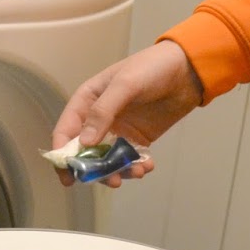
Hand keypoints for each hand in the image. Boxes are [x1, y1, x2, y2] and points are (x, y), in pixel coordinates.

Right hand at [51, 40, 202, 186]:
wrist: (187, 70)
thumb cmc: (152, 68)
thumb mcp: (125, 85)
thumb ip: (103, 111)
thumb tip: (83, 143)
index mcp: (87, 100)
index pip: (66, 130)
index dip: (62, 154)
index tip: (68, 176)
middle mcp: (98, 118)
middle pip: (85, 152)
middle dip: (94, 170)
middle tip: (110, 181)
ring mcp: (118, 130)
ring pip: (107, 160)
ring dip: (118, 171)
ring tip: (136, 173)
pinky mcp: (137, 139)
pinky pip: (129, 160)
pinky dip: (135, 167)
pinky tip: (147, 166)